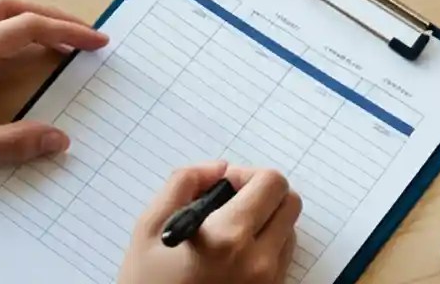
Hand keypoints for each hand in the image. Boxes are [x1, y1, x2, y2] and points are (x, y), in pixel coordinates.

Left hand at [0, 0, 107, 172]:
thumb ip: (8, 143)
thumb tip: (57, 139)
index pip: (27, 28)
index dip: (68, 33)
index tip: (98, 43)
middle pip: (14, 6)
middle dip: (55, 17)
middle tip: (85, 35)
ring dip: (31, 17)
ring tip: (58, 39)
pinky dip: (10, 27)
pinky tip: (15, 51)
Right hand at [118, 162, 301, 283]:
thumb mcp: (148, 228)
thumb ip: (183, 183)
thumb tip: (218, 167)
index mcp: (229, 237)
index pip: (271, 183)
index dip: (248, 174)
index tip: (223, 186)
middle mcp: (259, 261)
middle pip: (290, 203)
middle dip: (263, 194)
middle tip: (230, 203)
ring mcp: (269, 283)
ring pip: (289, 230)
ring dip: (266, 220)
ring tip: (228, 233)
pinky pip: (283, 258)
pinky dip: (266, 246)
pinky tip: (232, 255)